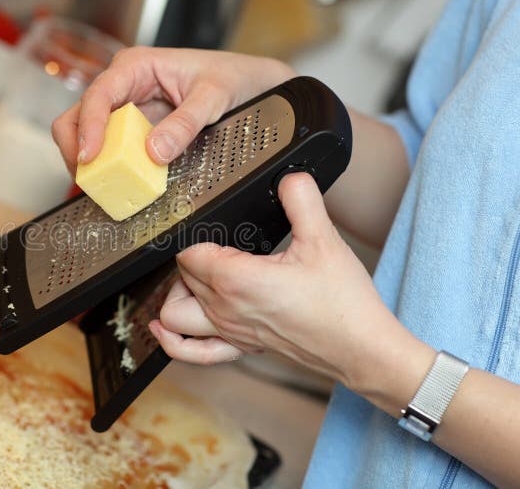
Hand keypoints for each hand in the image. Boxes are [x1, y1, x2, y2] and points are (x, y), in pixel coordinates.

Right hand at [52, 47, 294, 173]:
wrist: (251, 83)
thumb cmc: (232, 76)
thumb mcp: (214, 97)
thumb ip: (185, 123)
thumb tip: (154, 151)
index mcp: (136, 65)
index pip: (98, 94)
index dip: (88, 126)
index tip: (90, 155)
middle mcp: (123, 85)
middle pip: (78, 116)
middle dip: (76, 148)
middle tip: (89, 178)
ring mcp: (126, 109)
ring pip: (86, 135)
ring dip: (90, 162)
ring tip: (102, 185)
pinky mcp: (133, 131)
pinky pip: (110, 150)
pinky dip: (109, 167)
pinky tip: (117, 182)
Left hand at [149, 173, 423, 391]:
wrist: (361, 349)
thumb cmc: (343, 302)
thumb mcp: (323, 239)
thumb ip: (301, 199)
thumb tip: (289, 176)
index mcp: (236, 280)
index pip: (188, 252)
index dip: (193, 233)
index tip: (208, 221)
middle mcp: (224, 309)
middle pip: (180, 277)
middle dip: (189, 256)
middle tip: (214, 241)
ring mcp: (229, 332)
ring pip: (175, 314)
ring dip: (175, 293)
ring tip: (194, 277)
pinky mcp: (240, 348)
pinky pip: (191, 352)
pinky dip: (173, 340)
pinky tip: (165, 327)